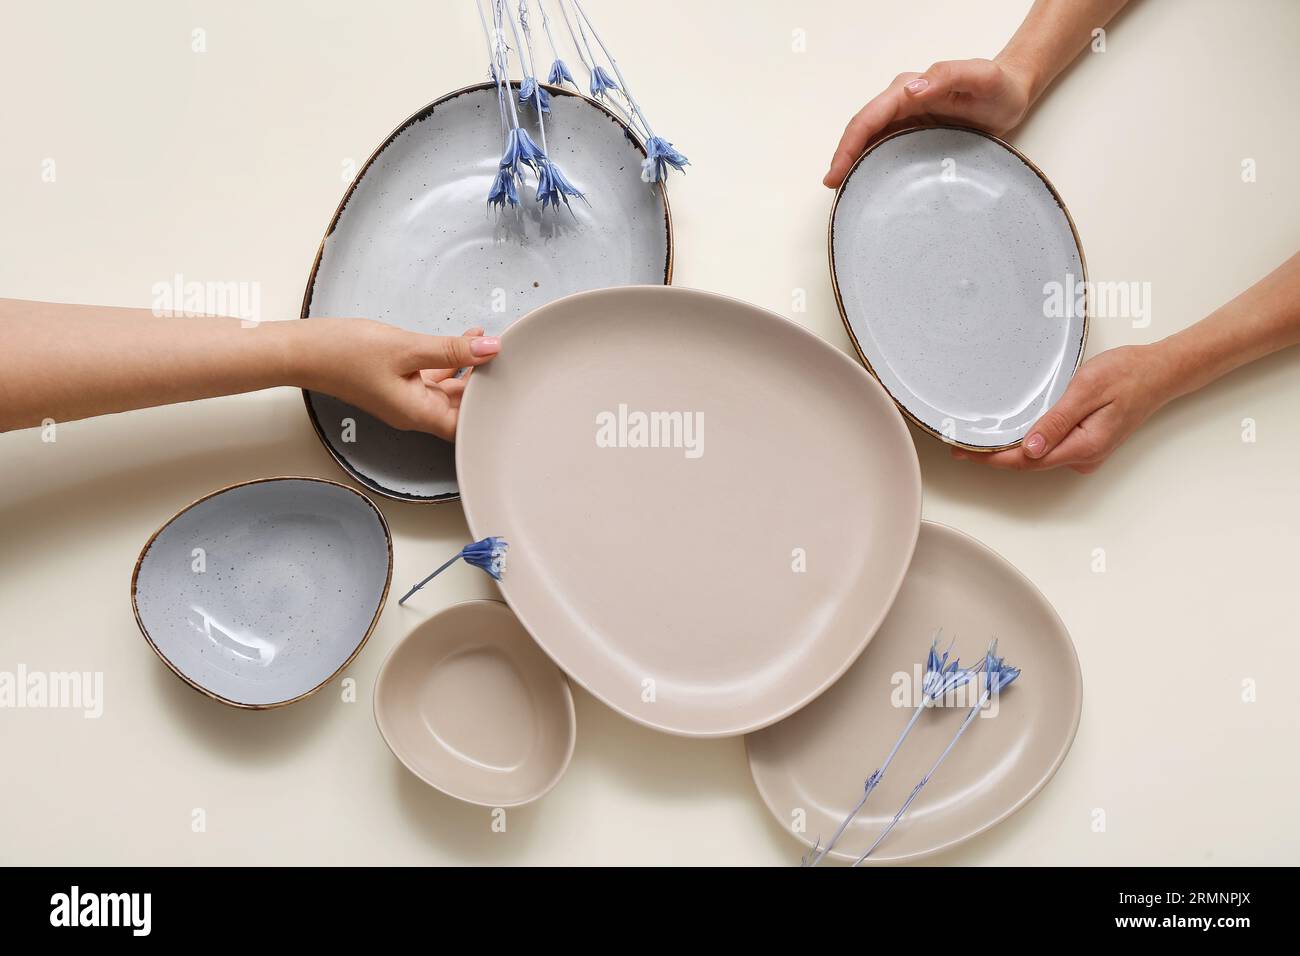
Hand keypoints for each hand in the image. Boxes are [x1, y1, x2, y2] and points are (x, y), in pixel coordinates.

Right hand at [293, 318, 499, 440]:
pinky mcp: (397, 382)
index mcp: (418, 414)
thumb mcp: (406, 348)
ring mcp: (405, 397)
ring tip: (489, 341)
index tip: (510, 383)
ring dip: (469, 368)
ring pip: (448, 389)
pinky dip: (449, 360)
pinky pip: (431, 376)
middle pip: (461, 407)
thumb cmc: (345, 354)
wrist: (303, 350)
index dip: (491, 409)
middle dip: (485, 384)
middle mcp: (414, 412)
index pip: (467, 425)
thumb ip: (451, 351)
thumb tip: (490, 349)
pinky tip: (464, 339)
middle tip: (506, 357)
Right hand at [824, 58, 1034, 187]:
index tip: (837, 173)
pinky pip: (884, 149)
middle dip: (843, 158)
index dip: (849, 145)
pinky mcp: (912, 133)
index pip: (869, 117)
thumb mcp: (981, 76)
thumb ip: (949, 75)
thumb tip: (911, 90)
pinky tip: (868, 185)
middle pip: (861, 131)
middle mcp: (901, 102)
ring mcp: (905, 119)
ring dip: (853, 164)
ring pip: (869, 142)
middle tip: (835, 190)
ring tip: (845, 192)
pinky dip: (871, 166)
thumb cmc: (999, 86)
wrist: (1012, 93)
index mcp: (909, 89)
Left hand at [951, 345, 1174, 473]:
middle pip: (1027, 464)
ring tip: (975, 439)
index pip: (1025, 461)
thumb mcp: (1087, 390)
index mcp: (1082, 446)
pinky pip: (1047, 448)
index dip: (990, 459)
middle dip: (992, 457)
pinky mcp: (1084, 443)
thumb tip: (1028, 449)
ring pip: (1036, 457)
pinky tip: (1007, 434)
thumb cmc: (1127, 374)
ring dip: (1006, 451)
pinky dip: (1024, 443)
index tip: (962, 452)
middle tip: (958, 444)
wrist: (1160, 371)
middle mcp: (1083, 456)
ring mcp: (1084, 452)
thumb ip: (1057, 421)